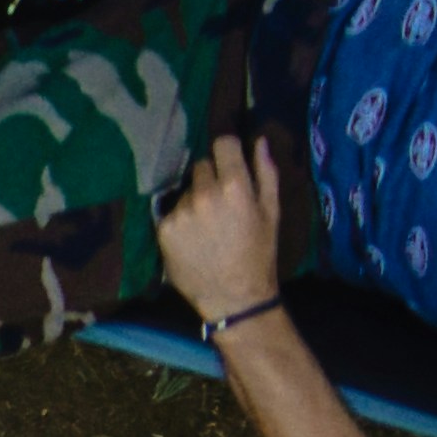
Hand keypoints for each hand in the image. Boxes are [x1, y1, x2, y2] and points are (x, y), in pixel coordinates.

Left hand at [155, 127, 295, 323]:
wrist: (234, 296)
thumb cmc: (259, 253)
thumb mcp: (272, 212)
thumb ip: (266, 172)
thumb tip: (260, 141)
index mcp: (234, 186)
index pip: (222, 144)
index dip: (227, 151)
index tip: (229, 162)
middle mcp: (204, 194)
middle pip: (201, 167)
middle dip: (211, 179)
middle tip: (221, 205)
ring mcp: (181, 211)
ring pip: (185, 191)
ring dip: (194, 202)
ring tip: (207, 228)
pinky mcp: (164, 229)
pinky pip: (172, 212)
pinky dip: (181, 221)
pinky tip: (193, 240)